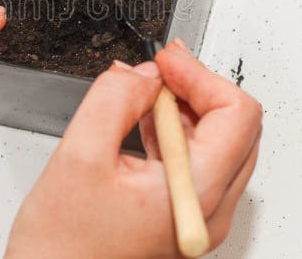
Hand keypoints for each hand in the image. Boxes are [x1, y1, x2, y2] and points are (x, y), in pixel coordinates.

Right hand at [6, 39, 261, 257]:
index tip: (166, 61)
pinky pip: (197, 160)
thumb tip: (144, 73)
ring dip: (186, 108)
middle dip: (197, 88)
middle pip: (237, 126)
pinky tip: (142, 122)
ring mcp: (199, 214)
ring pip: (219, 141)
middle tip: (158, 71)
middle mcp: (209, 209)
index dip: (200, 75)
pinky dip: (176, 131)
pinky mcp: (182, 213)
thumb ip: (114, 100)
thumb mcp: (79, 155)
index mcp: (195, 193)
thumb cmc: (63, 244)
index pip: (237, 114)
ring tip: (142, 97)